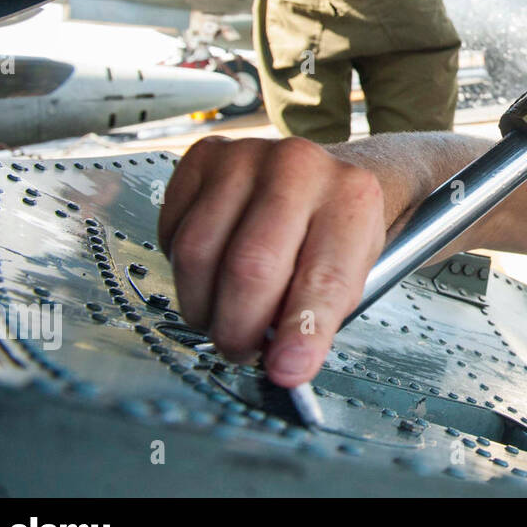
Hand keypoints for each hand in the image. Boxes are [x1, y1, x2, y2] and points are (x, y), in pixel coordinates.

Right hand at [158, 136, 388, 386]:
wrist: (318, 178)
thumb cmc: (332, 235)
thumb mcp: (350, 273)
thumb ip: (317, 315)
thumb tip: (283, 366)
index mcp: (353, 197)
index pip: (324, 276)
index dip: (302, 330)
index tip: (287, 371)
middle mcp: (300, 166)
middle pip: (250, 267)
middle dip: (239, 328)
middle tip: (241, 350)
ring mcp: (247, 155)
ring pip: (199, 254)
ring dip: (204, 305)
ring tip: (223, 317)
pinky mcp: (204, 157)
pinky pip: (174, 232)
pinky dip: (184, 270)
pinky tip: (211, 271)